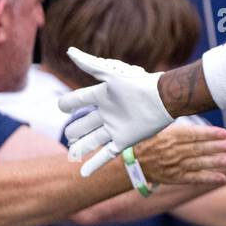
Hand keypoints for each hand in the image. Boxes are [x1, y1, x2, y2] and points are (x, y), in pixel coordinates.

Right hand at [59, 47, 175, 175]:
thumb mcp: (111, 73)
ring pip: (92, 140)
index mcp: (102, 96)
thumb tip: (69, 51)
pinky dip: (94, 165)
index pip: (78, 101)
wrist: (164, 99)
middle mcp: (107, 113)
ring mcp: (115, 128)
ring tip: (71, 153)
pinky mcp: (125, 141)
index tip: (62, 107)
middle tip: (70, 135)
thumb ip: (90, 64)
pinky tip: (83, 174)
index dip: (68, 104)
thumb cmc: (138, 84)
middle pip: (84, 124)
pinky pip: (106, 155)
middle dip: (74, 130)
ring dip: (81, 146)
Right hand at [134, 123, 225, 185]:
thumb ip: (181, 128)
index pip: (192, 135)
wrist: (133, 162)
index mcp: (170, 136)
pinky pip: (194, 178)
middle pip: (197, 149)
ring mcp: (174, 166)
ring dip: (214, 163)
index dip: (209, 134)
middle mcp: (172, 151)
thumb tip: (203, 123)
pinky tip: (222, 178)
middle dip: (216, 148)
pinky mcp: (175, 178)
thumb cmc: (152, 142)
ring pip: (197, 164)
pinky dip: (208, 178)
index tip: (224, 133)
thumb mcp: (162, 129)